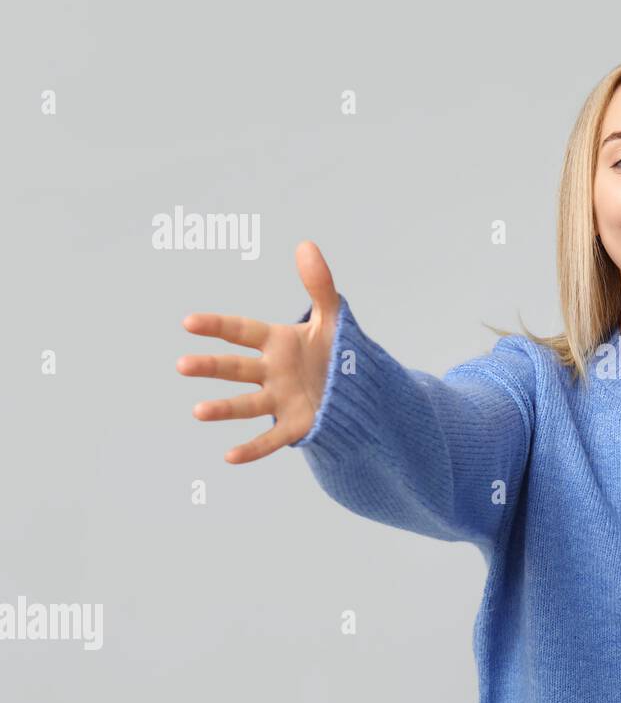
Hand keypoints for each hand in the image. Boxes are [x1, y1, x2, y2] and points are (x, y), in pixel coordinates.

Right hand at [177, 241, 340, 462]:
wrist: (356, 390)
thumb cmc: (336, 351)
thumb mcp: (332, 318)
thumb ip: (319, 285)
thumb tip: (306, 244)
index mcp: (277, 343)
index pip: (242, 331)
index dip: (218, 326)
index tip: (189, 322)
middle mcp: (271, 372)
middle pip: (237, 368)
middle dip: (211, 367)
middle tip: (182, 365)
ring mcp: (280, 400)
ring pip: (247, 404)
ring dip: (223, 408)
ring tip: (198, 411)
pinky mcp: (296, 426)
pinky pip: (271, 439)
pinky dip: (252, 449)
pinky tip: (229, 457)